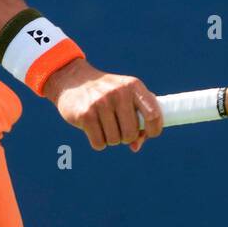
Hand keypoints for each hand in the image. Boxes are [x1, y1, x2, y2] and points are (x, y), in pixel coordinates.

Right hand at [42, 58, 162, 152]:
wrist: (74, 80)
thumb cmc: (107, 94)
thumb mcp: (126, 97)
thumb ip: (138, 120)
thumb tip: (135, 146)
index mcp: (134, 86)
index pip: (153, 114)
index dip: (154, 129)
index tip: (148, 132)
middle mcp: (119, 93)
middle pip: (131, 133)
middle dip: (126, 137)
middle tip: (118, 127)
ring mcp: (101, 103)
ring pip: (114, 140)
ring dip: (110, 139)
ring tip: (104, 125)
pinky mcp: (85, 114)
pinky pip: (99, 143)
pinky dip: (98, 142)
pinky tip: (93, 128)